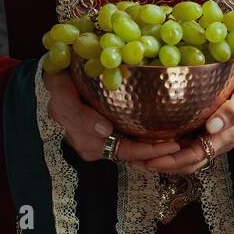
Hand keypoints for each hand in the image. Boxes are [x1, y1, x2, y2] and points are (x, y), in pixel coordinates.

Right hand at [42, 67, 181, 166]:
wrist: (54, 78)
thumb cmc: (60, 86)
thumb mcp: (63, 98)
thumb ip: (81, 115)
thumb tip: (105, 131)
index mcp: (86, 142)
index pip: (122, 151)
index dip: (146, 151)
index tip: (170, 144)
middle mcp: (92, 147)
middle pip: (129, 155)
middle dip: (154, 153)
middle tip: (180, 145)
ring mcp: (97, 144)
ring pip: (129, 152)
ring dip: (151, 150)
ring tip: (176, 142)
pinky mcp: (102, 136)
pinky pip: (125, 143)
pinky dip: (143, 142)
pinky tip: (160, 136)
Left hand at [141, 63, 233, 174]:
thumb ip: (233, 110)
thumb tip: (212, 128)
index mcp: (226, 136)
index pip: (194, 156)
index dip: (172, 161)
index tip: (149, 160)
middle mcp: (218, 142)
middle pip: (187, 162)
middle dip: (162, 164)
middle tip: (135, 161)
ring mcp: (213, 138)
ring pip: (186, 157)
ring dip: (164, 160)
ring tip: (139, 156)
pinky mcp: (209, 131)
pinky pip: (188, 146)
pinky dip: (171, 148)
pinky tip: (155, 142)